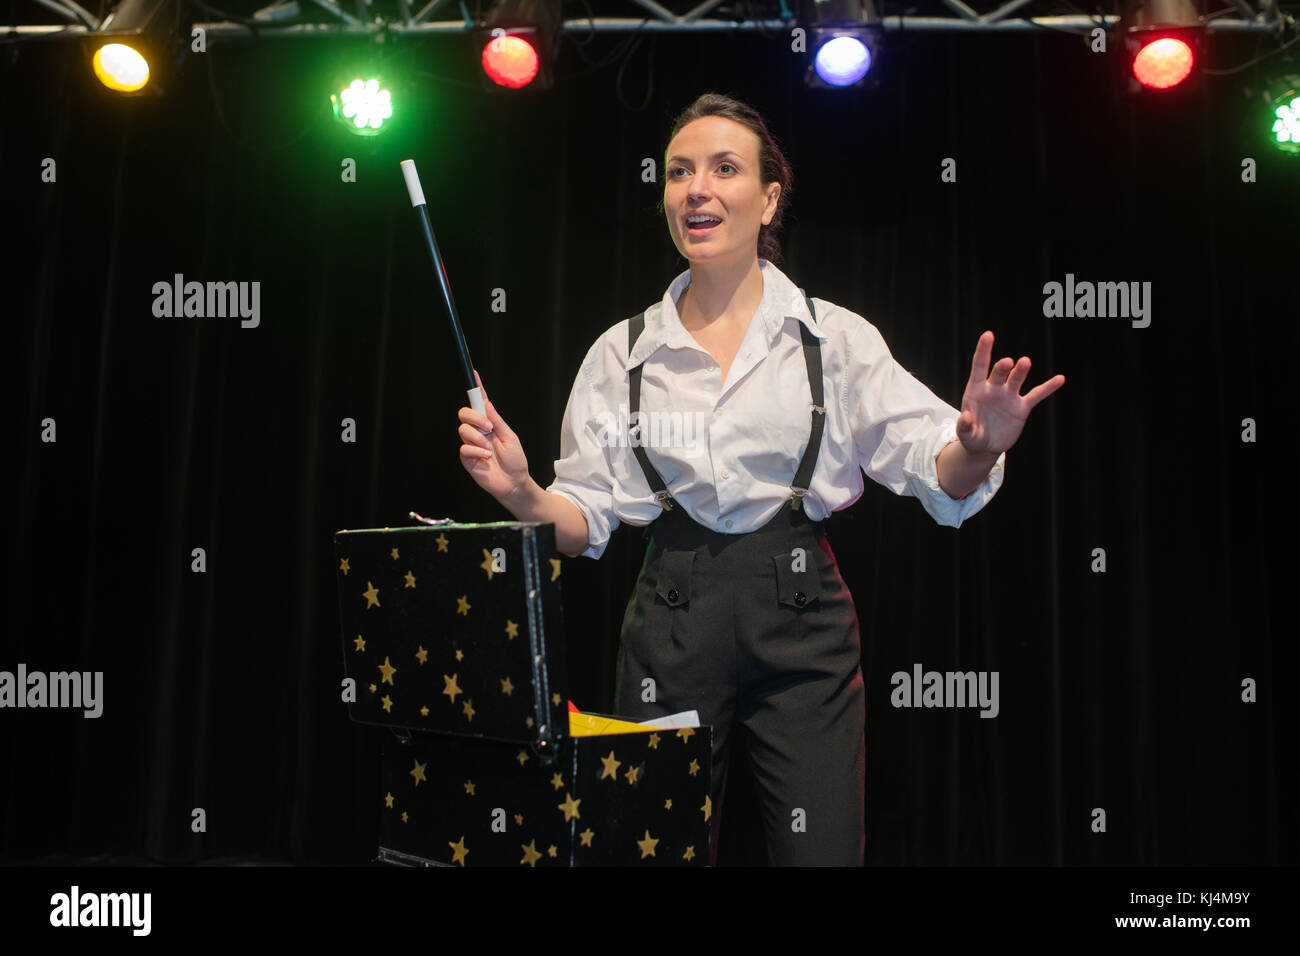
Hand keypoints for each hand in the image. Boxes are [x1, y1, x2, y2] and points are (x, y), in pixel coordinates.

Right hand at [458, 369, 531, 502]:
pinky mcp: (467, 458)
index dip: (476, 389)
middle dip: (474, 416)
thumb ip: (497, 421)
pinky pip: (464, 447)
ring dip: (478, 438)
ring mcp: (471, 444)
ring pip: (463, 429)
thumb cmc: (515, 461)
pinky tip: (485, 457)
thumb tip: (486, 404)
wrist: (514, 483)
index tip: (474, 373)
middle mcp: (478, 432)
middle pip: (464, 413)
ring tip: (489, 449)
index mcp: (490, 424)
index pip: (480, 403)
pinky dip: (476, 451)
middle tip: (488, 427)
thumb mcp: (510, 437)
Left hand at [956, 331, 1064, 455]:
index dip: (983, 350)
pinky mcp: (1022, 407)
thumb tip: (966, 416)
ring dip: (1021, 370)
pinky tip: (1060, 379)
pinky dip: (1048, 387)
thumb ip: (965, 426)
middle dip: (1003, 367)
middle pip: (999, 372)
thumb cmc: (972, 437)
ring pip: (1016, 379)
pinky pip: (1037, 395)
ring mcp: (1009, 396)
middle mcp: (994, 388)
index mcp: (976, 390)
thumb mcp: (965, 434)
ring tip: (1025, 362)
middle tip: (1008, 362)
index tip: (988, 335)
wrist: (986, 446)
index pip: (979, 365)